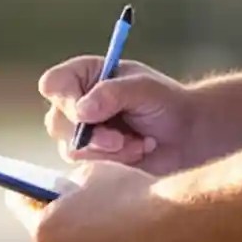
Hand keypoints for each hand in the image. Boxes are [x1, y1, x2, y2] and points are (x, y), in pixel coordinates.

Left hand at [6, 162, 204, 241]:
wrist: (181, 223)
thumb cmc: (134, 192)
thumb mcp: (92, 173)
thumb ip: (71, 189)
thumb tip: (70, 197)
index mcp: (47, 230)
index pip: (23, 209)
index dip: (27, 197)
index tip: (27, 194)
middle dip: (71, 232)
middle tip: (89, 215)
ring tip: (125, 236)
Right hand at [39, 57, 195, 174]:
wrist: (188, 136)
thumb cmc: (167, 103)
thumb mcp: (144, 89)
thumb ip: (111, 94)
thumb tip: (80, 111)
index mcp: (84, 76)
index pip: (53, 85)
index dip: (64, 100)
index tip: (86, 113)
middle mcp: (76, 103)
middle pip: (57, 122)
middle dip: (92, 135)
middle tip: (119, 139)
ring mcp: (82, 133)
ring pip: (71, 148)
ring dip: (109, 149)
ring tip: (138, 143)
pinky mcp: (92, 158)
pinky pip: (87, 165)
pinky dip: (115, 161)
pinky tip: (136, 151)